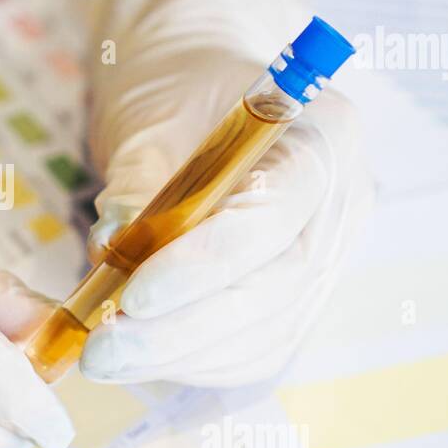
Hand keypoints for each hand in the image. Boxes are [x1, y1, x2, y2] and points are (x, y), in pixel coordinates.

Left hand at [79, 0, 373, 385]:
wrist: (205, 87)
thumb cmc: (179, 86)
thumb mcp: (150, 114)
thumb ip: (137, 182)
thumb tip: (112, 252)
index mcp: (323, 135)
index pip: (275, 216)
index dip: (203, 266)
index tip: (132, 296)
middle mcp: (344, 203)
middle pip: (277, 290)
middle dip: (182, 330)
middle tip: (103, 350)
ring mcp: (331, 256)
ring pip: (266, 332)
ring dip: (181, 356)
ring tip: (108, 355)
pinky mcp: (301, 296)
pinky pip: (255, 347)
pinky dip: (195, 361)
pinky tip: (141, 357)